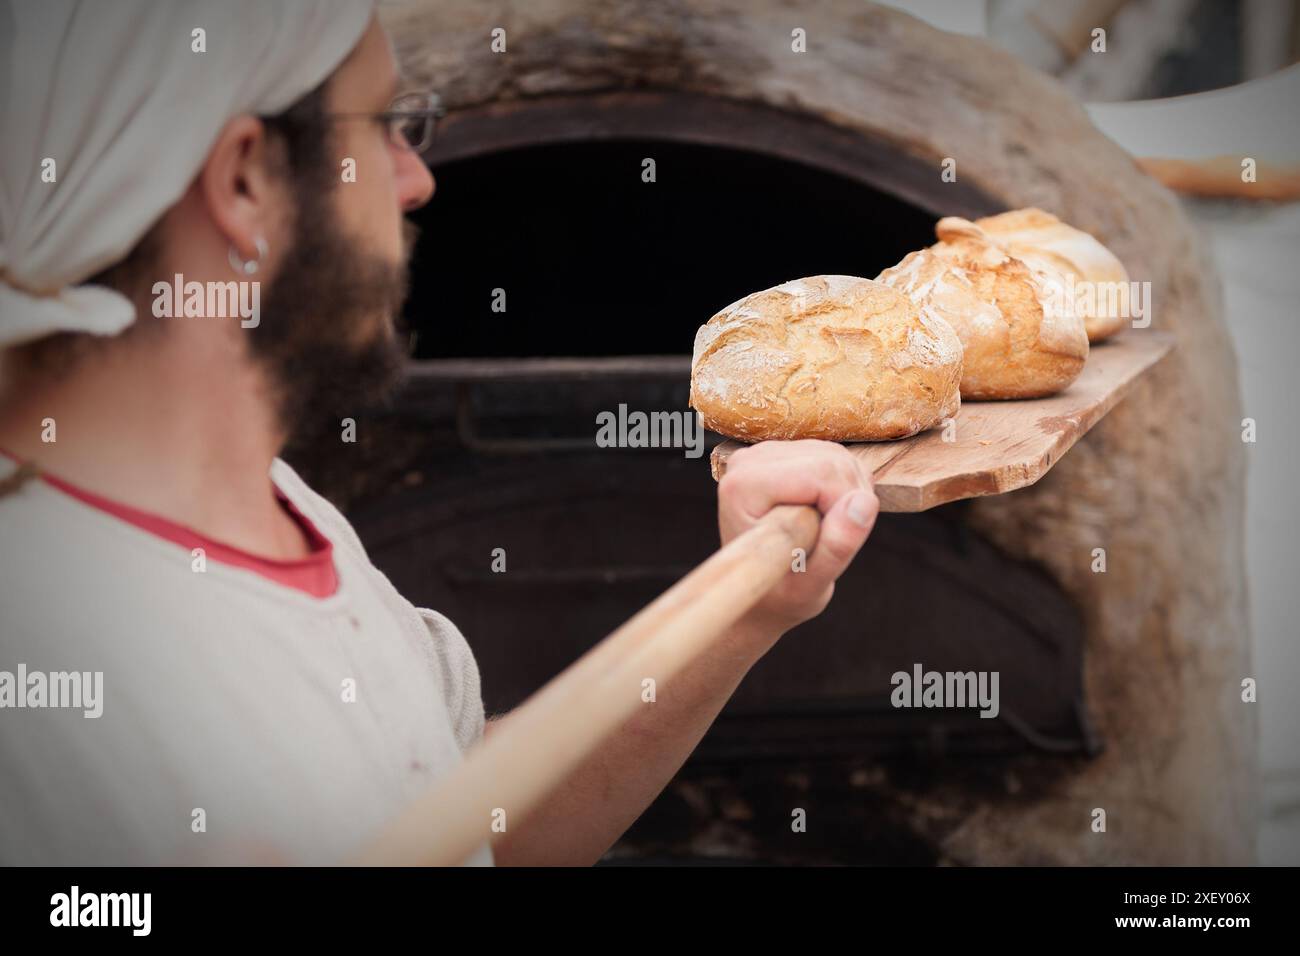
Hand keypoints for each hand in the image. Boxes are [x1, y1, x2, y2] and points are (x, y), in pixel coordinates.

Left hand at [717, 439, 878, 635]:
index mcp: (744, 486)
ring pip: (840, 458)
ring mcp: (766, 453)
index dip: (843, 507)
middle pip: (833, 460)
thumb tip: (863, 503)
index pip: (823, 472)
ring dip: (849, 497)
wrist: (764, 592)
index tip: (825, 543)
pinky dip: (846, 490)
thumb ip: (836, 548)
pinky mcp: (785, 454)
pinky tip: (827, 516)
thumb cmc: (780, 594)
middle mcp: (750, 460)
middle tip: (827, 541)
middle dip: (848, 501)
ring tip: (826, 532)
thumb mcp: (809, 586)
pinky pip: (837, 459)